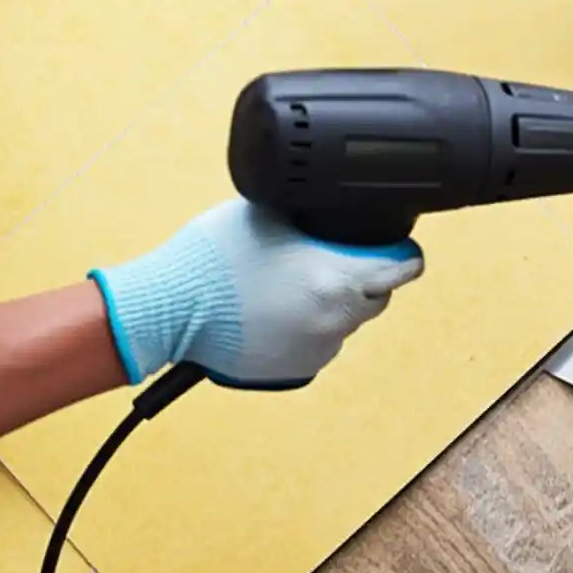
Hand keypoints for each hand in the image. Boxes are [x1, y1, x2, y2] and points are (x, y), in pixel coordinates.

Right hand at [89, 199, 422, 388]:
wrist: (168, 310)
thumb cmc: (213, 257)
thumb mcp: (269, 211)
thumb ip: (311, 211)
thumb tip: (332, 203)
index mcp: (338, 278)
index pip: (404, 267)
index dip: (403, 253)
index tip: (398, 248)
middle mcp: (336, 319)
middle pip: (378, 295)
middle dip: (365, 277)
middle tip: (333, 260)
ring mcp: (318, 349)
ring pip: (348, 322)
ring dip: (335, 304)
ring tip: (293, 285)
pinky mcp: (297, 370)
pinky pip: (320, 344)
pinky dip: (310, 328)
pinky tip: (279, 311)